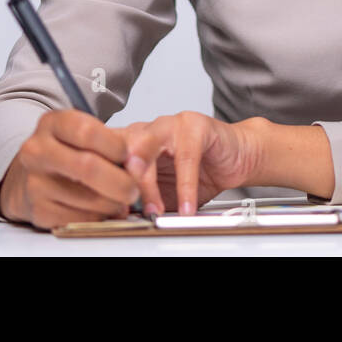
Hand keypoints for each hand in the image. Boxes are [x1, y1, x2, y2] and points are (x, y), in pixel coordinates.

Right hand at [0, 109, 141, 228]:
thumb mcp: (98, 134)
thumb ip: (130, 141)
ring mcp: (34, 182)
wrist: (36, 175)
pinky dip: (99, 217)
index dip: (116, 147)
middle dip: (121, 182)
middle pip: (87, 167)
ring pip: (87, 198)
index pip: (88, 132)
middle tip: (133, 189)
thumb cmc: (74, 152)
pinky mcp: (37, 211)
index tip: (129, 156)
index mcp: (54, 123)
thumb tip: (141, 163)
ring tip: (120, 199)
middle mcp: (37, 151)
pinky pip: (79, 219)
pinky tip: (102, 209)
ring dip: (113, 203)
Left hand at [114, 112, 264, 214]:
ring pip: (146, 147)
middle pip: (121, 149)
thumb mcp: (165, 192)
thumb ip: (145, 199)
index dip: (103, 179)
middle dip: (119, 179)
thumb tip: (124, 218)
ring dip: (147, 182)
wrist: (239, 156)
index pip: (107, 155)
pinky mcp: (196, 126)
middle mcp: (148, 128)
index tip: (104, 208)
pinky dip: (186, 187)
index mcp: (134, 141)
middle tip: (123, 207)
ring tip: (153, 208)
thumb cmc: (202, 171)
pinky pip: (186, 159)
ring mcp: (171, 123)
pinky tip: (188, 205)